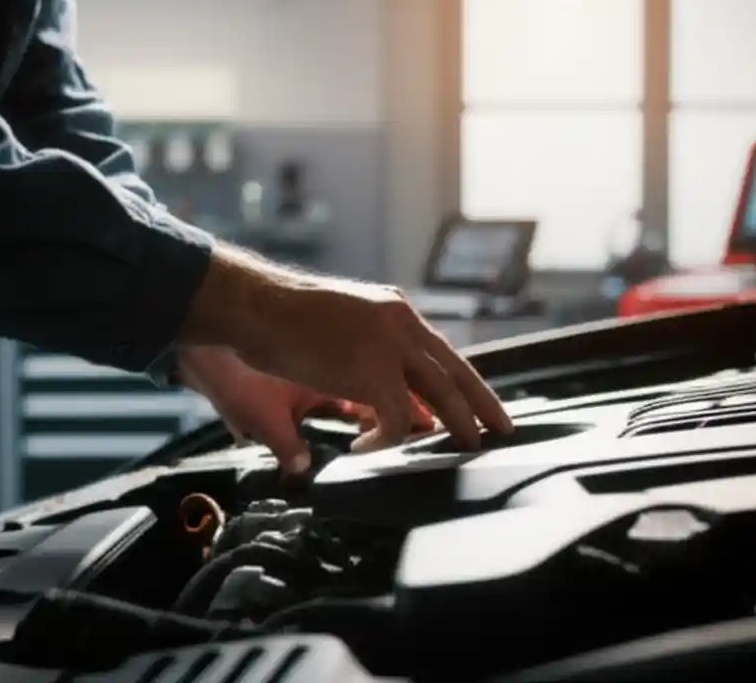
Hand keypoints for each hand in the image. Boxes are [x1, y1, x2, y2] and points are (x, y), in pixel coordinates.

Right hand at [179, 245, 513, 452]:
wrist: (256, 305)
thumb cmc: (282, 318)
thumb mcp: (340, 333)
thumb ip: (370, 361)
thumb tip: (388, 396)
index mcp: (393, 311)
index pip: (441, 351)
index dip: (463, 381)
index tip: (480, 403)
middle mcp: (400, 323)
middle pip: (455, 371)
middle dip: (481, 404)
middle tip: (500, 430)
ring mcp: (390, 346)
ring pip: (442, 394)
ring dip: (456, 425)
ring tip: (464, 448)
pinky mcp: (372, 372)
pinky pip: (398, 418)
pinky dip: (390, 440)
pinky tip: (369, 449)